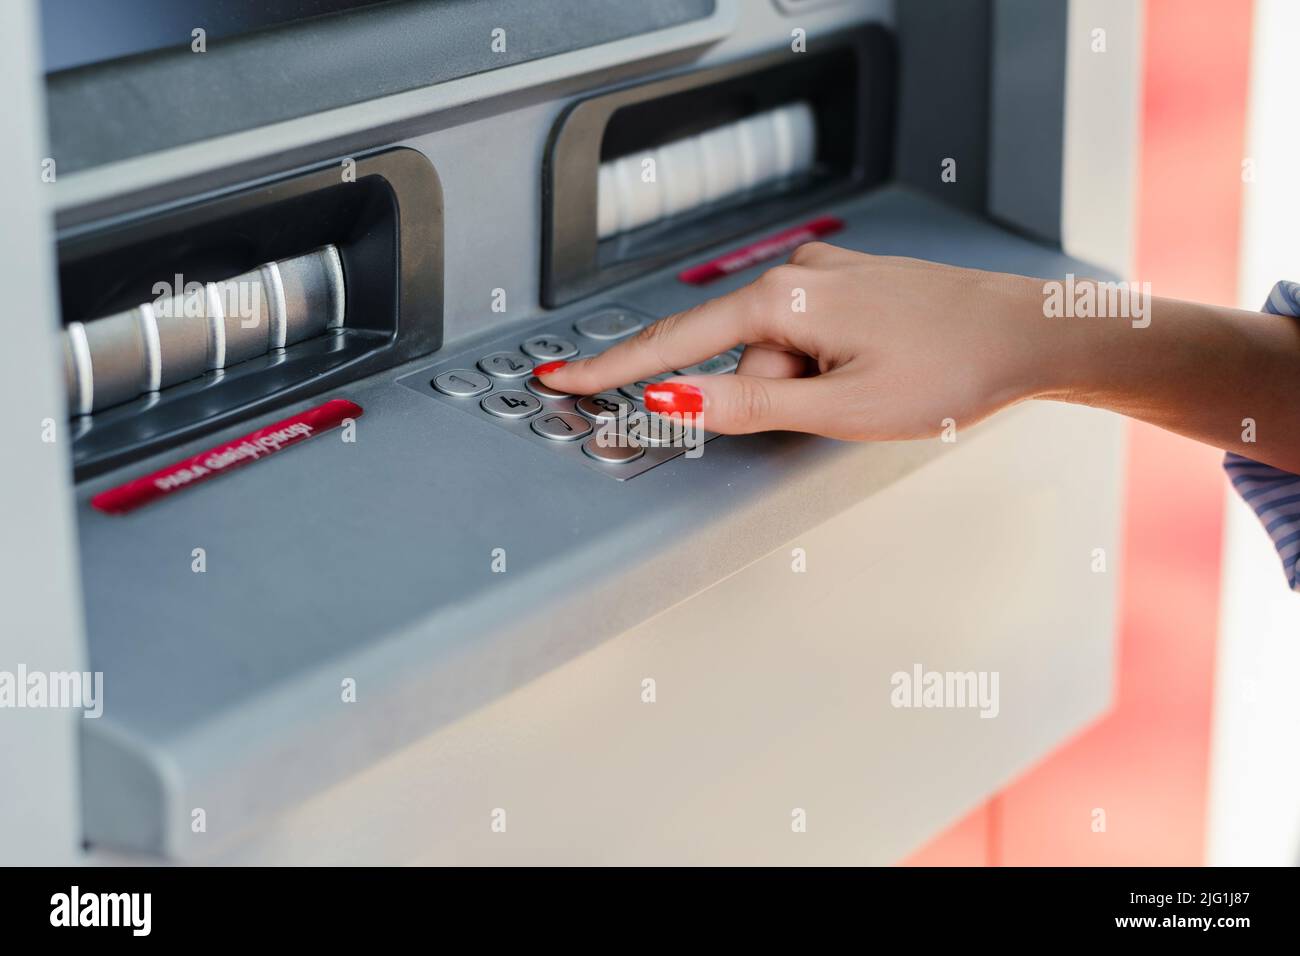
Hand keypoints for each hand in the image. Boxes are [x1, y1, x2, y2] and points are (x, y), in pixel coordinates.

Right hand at [539, 243, 1050, 439]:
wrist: (1027, 334)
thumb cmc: (949, 367)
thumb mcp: (840, 408)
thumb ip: (747, 407)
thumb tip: (672, 399)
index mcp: (784, 299)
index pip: (675, 345)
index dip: (615, 370)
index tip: (563, 378)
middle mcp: (796, 275)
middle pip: (737, 359)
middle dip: (772, 397)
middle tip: (839, 408)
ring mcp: (824, 278)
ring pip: (776, 355)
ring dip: (806, 387)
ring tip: (871, 390)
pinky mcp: (846, 288)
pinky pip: (805, 341)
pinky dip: (823, 369)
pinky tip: (873, 372)